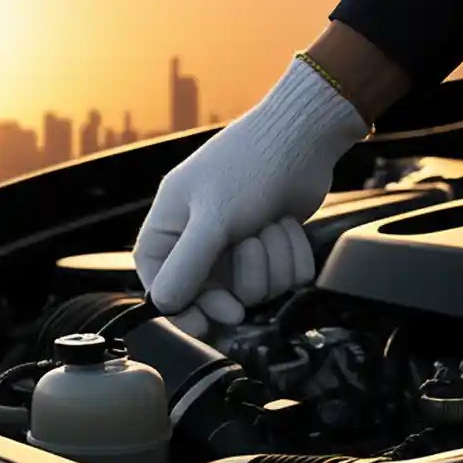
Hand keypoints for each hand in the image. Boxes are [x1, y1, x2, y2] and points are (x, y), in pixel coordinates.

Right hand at [134, 58, 368, 318]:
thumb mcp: (212, 217)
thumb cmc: (248, 165)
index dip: (179, 308)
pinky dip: (291, 254)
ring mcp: (239, 243)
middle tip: (241, 301)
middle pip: (212, 293)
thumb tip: (163, 304)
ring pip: (255, 288)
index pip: (160, 281)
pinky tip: (286, 225)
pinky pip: (285, 277)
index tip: (201, 325)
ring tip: (268, 226)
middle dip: (237, 286)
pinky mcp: (273, 245)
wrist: (302, 136)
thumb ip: (187, 264)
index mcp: (171, 225)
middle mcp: (202, 237)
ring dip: (270, 263)